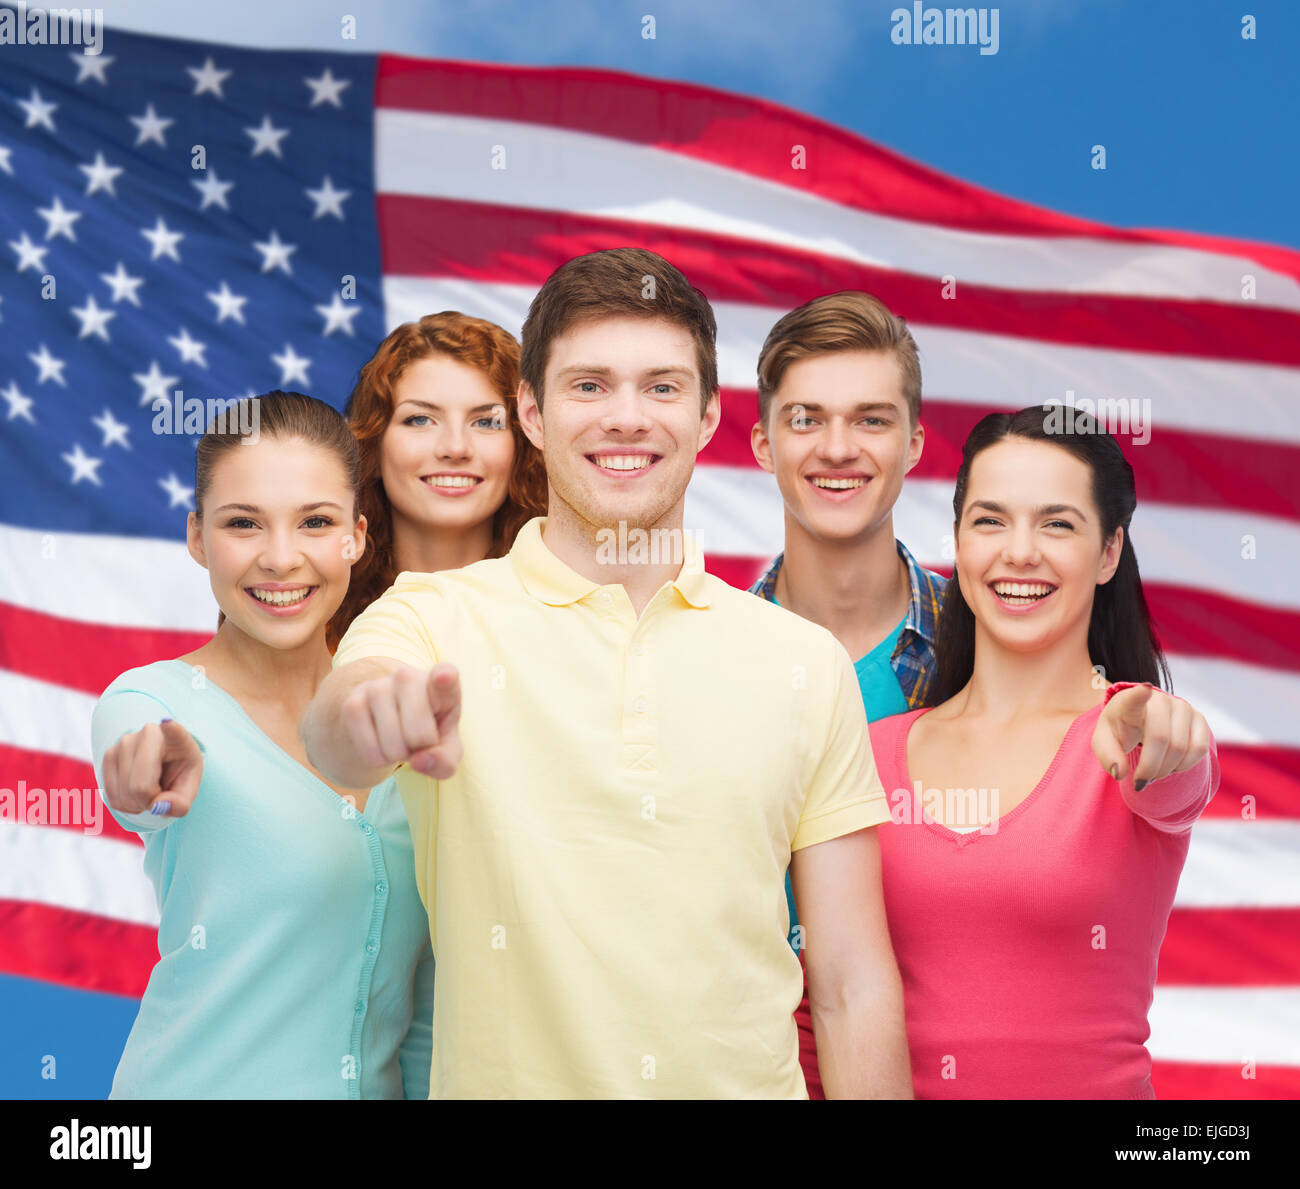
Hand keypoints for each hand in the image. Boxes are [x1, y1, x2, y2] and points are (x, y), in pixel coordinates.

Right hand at [101, 719, 202, 817]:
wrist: (162, 764)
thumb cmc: (178, 773)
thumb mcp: (188, 789)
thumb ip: (180, 803)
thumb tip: (157, 807)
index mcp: (176, 738)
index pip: (173, 731)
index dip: (170, 728)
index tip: (168, 722)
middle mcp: (147, 735)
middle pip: (140, 787)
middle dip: (150, 802)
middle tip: (161, 794)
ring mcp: (123, 743)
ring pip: (123, 795)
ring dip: (137, 805)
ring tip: (150, 790)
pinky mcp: (108, 755)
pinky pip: (112, 797)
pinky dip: (125, 804)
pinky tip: (136, 792)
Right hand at [340, 663, 461, 778]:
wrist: (386, 723)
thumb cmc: (427, 732)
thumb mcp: (445, 749)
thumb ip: (445, 760)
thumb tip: (419, 761)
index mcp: (441, 682)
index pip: (446, 675)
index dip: (445, 678)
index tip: (444, 678)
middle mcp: (408, 676)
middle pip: (419, 733)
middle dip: (420, 748)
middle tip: (418, 738)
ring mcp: (378, 687)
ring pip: (393, 743)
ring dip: (398, 755)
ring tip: (400, 739)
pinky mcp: (353, 703)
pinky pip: (370, 750)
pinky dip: (379, 758)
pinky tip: (381, 743)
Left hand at [1092, 684, 1210, 789]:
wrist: (1139, 721)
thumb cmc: (1120, 732)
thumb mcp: (1104, 743)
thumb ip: (1108, 757)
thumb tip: (1120, 773)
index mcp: (1129, 702)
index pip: (1136, 696)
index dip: (1141, 694)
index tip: (1145, 689)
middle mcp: (1159, 700)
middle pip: (1161, 739)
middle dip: (1150, 768)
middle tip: (1141, 780)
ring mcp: (1182, 707)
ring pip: (1181, 747)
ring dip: (1166, 769)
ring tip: (1154, 772)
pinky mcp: (1199, 718)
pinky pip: (1199, 749)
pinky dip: (1185, 765)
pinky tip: (1171, 766)